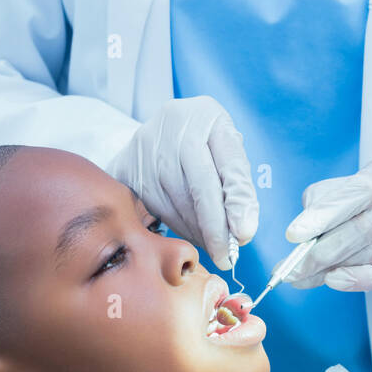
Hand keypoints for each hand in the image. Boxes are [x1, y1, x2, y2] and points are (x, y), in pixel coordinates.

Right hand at [108, 96, 258, 268]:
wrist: (159, 128)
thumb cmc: (203, 141)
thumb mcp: (227, 150)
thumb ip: (239, 185)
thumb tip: (243, 231)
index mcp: (207, 115)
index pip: (227, 162)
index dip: (236, 200)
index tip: (244, 234)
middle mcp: (174, 124)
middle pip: (198, 187)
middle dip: (215, 229)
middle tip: (227, 257)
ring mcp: (145, 145)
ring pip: (176, 203)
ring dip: (197, 231)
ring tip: (211, 241)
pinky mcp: (126, 166)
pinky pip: (153, 209)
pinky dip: (176, 226)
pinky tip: (189, 229)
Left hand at [277, 157, 371, 292]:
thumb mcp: (361, 184)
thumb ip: (328, 198)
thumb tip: (301, 229)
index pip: (354, 193)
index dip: (322, 214)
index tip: (293, 234)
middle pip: (357, 229)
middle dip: (318, 251)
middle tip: (288, 268)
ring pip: (365, 254)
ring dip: (327, 269)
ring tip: (298, 277)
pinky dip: (358, 279)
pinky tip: (333, 281)